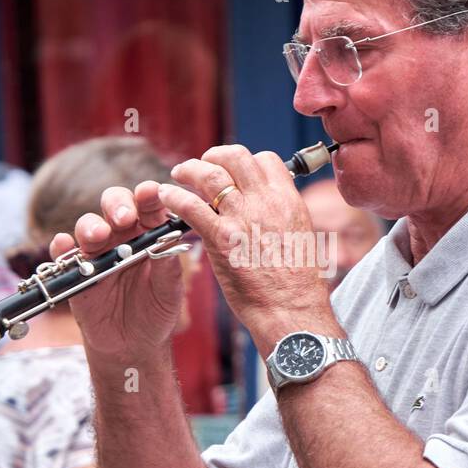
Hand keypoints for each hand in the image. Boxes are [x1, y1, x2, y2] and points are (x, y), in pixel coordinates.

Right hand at [49, 179, 186, 367]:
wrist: (132, 344)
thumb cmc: (156, 311)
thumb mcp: (169, 290)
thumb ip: (168, 264)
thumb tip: (170, 239)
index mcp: (148, 233)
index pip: (147, 205)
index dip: (148, 195)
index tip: (152, 192)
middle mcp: (121, 236)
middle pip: (114, 205)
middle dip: (118, 204)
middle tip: (125, 217)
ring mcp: (97, 252)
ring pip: (88, 225)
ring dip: (91, 226)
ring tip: (99, 236)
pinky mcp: (76, 271)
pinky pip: (64, 253)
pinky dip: (62, 246)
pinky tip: (64, 244)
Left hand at [157, 146, 334, 355]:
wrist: (292, 311)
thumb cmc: (296, 285)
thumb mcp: (301, 237)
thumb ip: (281, 216)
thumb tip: (267, 209)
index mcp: (288, 201)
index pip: (265, 160)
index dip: (245, 161)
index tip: (232, 171)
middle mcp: (266, 202)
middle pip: (236, 157)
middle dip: (214, 156)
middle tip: (202, 165)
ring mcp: (242, 218)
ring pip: (209, 174)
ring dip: (189, 170)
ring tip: (178, 174)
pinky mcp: (221, 239)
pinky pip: (190, 206)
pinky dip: (174, 197)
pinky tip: (166, 196)